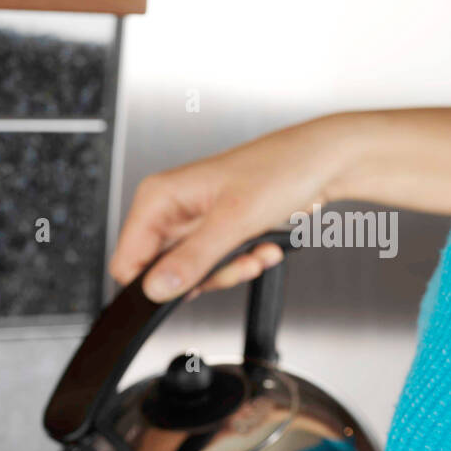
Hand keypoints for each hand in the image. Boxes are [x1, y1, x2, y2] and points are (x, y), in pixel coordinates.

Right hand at [108, 115, 353, 302]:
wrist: (322, 162)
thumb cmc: (282, 169)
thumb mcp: (234, 221)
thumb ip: (193, 259)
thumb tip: (156, 288)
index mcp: (159, 196)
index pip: (128, 261)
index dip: (155, 284)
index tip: (189, 287)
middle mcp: (172, 206)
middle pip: (164, 271)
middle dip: (204, 277)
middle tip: (235, 266)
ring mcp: (195, 219)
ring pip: (195, 271)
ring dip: (230, 270)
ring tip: (256, 252)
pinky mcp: (218, 229)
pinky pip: (218, 263)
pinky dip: (243, 262)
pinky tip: (263, 248)